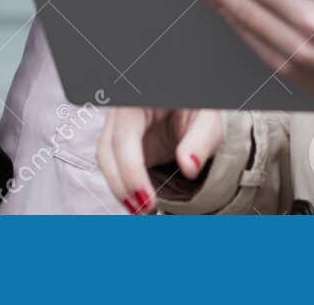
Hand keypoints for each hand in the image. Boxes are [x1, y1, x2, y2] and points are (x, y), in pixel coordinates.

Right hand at [97, 106, 222, 213]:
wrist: (197, 111)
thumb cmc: (202, 110)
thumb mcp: (208, 120)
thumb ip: (200, 141)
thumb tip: (189, 168)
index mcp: (139, 101)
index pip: (124, 137)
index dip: (131, 171)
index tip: (148, 200)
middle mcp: (122, 112)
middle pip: (108, 150)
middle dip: (122, 185)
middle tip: (144, 211)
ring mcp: (118, 126)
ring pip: (105, 159)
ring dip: (120, 188)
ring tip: (141, 211)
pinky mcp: (120, 142)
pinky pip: (113, 165)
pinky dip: (123, 185)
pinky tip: (138, 201)